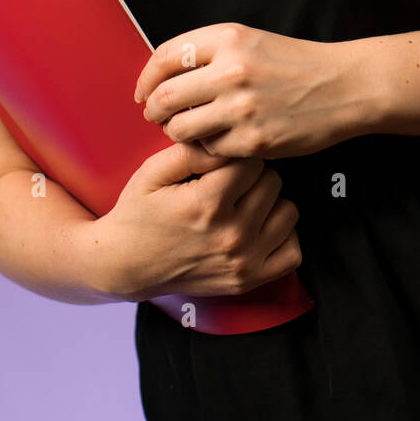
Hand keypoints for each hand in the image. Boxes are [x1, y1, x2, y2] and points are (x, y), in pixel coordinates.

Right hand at [97, 142, 301, 300]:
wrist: (126, 265)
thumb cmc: (139, 214)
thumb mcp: (152, 172)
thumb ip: (191, 151)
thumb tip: (225, 139)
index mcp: (206, 203)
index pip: (252, 161)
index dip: (238, 154)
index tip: (225, 161)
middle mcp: (230, 234)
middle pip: (272, 182)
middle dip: (255, 175)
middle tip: (232, 181)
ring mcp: (242, 262)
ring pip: (288, 211)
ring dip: (270, 203)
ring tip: (245, 203)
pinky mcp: (248, 281)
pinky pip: (292, 251)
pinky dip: (281, 235)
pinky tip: (259, 227)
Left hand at [133, 22, 377, 159]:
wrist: (345, 86)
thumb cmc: (296, 63)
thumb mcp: (251, 41)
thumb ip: (210, 53)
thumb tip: (165, 75)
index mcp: (228, 38)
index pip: (165, 57)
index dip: (146, 78)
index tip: (142, 92)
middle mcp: (231, 70)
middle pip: (166, 96)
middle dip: (154, 110)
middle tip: (156, 116)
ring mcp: (242, 107)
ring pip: (181, 128)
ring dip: (177, 132)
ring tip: (187, 130)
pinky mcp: (254, 141)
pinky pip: (210, 149)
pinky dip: (208, 148)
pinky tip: (219, 140)